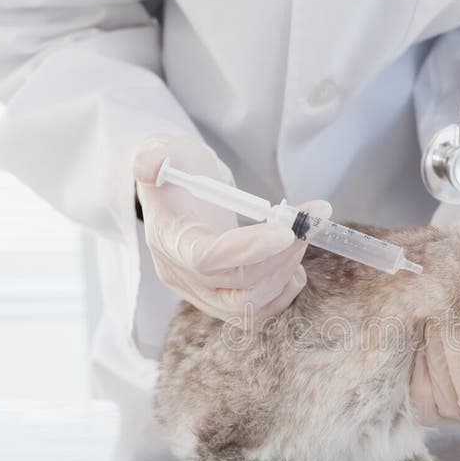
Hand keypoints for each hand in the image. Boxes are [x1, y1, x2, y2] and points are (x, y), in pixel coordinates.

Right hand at [132, 134, 330, 322]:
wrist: (181, 193)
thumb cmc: (175, 169)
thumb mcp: (162, 149)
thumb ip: (154, 155)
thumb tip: (153, 161)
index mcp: (167, 239)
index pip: (205, 260)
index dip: (248, 250)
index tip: (286, 230)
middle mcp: (183, 276)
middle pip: (236, 289)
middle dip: (280, 258)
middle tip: (306, 223)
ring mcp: (204, 294)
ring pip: (252, 305)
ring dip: (287, 271)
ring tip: (303, 234)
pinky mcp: (226, 300)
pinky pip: (260, 311)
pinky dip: (285, 287)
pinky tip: (293, 256)